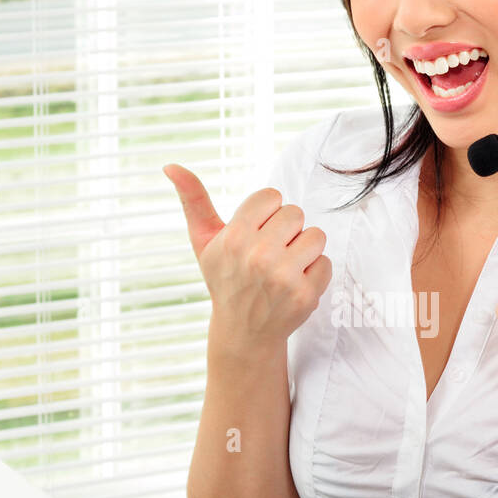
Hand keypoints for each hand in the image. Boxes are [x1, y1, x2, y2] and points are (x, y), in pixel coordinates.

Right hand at [162, 163, 331, 347]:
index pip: (272, 196)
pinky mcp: (305, 295)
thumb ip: (193, 200)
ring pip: (316, 235)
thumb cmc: (225, 278)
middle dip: (286, 231)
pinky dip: (315, 273)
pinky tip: (294, 286)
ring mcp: (284, 277)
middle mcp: (259, 256)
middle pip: (296, 213)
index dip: (267, 213)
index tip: (256, 233)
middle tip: (270, 254)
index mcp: (234, 237)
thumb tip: (170, 165)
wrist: (243, 332)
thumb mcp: (204, 241)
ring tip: (284, 267)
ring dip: (304, 250)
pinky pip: (326, 263)